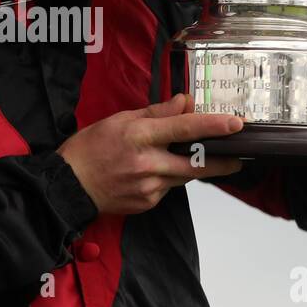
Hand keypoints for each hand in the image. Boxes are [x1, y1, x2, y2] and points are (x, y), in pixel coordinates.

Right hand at [59, 93, 243, 213]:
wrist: (69, 185)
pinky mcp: (148, 203)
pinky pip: (168, 188)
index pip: (185, 128)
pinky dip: (167, 178)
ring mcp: (148, 187)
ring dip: (189, 167)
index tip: (236, 124)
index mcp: (140, 136)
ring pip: (183, 176)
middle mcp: (147, 163)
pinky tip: (149, 173)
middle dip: (222, 161)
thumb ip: (157, 112)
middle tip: (237, 158)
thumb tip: (185, 102)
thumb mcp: (120, 120)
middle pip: (196, 163)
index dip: (213, 126)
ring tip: (176, 158)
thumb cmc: (90, 148)